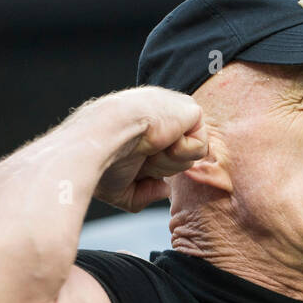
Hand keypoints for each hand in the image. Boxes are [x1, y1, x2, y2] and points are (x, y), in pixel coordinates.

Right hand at [84, 88, 207, 211]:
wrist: (102, 137)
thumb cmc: (103, 158)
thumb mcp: (117, 188)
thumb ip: (141, 194)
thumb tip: (164, 189)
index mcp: (141, 125)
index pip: (161, 154)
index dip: (152, 168)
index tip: (134, 162)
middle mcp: (159, 117)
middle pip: (178, 160)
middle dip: (159, 168)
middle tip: (140, 155)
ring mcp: (175, 111)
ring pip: (189, 156)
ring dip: (168, 162)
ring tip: (148, 148)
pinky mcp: (190, 109)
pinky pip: (200, 146)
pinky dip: (180, 152)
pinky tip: (162, 140)